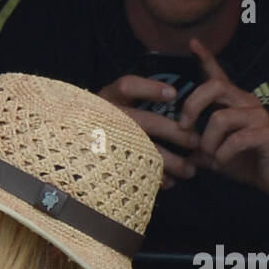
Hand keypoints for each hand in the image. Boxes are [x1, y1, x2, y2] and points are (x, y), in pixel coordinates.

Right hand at [97, 74, 200, 188]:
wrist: (74, 143)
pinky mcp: (105, 164)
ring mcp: (104, 141)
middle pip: (143, 122)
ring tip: (190, 170)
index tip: (174, 94)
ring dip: (169, 161)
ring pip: (141, 151)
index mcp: (109, 98)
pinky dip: (153, 178)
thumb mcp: (114, 100)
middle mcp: (106, 118)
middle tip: (195, 141)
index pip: (127, 87)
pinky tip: (170, 181)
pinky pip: (133, 172)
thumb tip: (176, 96)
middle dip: (172, 132)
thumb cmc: (104, 119)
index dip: (150, 90)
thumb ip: (139, 95)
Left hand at [179, 37, 268, 199]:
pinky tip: (221, 164)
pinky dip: (221, 155)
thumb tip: (177, 150)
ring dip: (207, 143)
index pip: (218, 76)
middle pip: (215, 88)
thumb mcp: (215, 153)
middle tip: (184, 128)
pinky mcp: (266, 133)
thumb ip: (197, 147)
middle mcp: (247, 103)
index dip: (206, 58)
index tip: (193, 42)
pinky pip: (235, 140)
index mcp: (234, 103)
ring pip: (220, 118)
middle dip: (192, 107)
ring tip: (210, 157)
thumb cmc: (245, 161)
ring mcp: (258, 116)